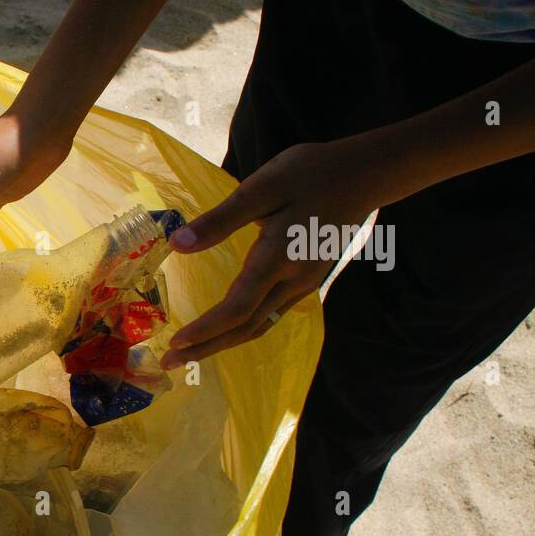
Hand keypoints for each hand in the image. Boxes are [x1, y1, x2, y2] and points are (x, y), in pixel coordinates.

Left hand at [160, 140, 381, 369]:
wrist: (365, 174)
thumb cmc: (311, 173)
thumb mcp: (263, 187)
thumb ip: (221, 219)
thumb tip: (178, 244)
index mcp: (278, 259)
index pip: (238, 308)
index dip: (206, 329)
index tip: (175, 341)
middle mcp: (293, 281)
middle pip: (246, 327)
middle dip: (206, 347)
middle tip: (169, 362)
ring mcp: (302, 284)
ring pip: (259, 325)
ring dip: (221, 342)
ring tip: (189, 353)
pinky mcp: (305, 280)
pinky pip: (269, 315)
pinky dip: (240, 328)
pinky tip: (222, 331)